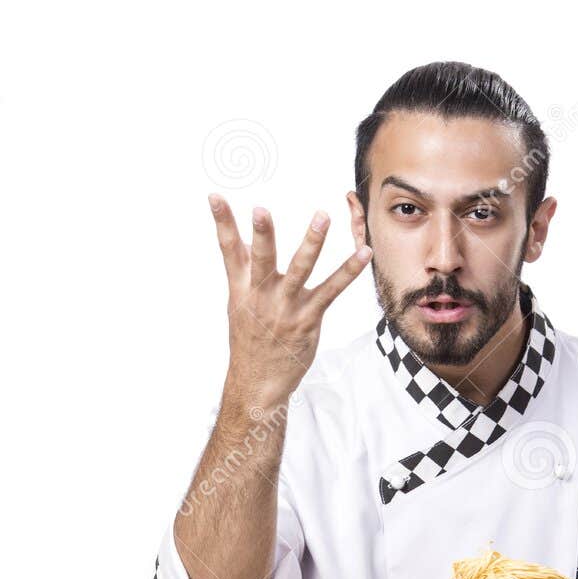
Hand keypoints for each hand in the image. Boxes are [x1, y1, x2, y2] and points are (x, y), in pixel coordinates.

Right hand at [209, 196, 372, 401]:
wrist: (257, 382)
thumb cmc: (250, 340)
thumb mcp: (239, 304)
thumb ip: (242, 270)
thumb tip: (243, 239)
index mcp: (242, 288)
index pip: (228, 250)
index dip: (222, 222)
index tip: (214, 196)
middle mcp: (262, 296)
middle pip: (261, 259)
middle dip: (261, 235)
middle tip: (261, 210)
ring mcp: (286, 308)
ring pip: (299, 269)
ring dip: (311, 242)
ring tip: (321, 216)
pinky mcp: (308, 319)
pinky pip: (331, 291)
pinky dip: (348, 271)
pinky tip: (363, 253)